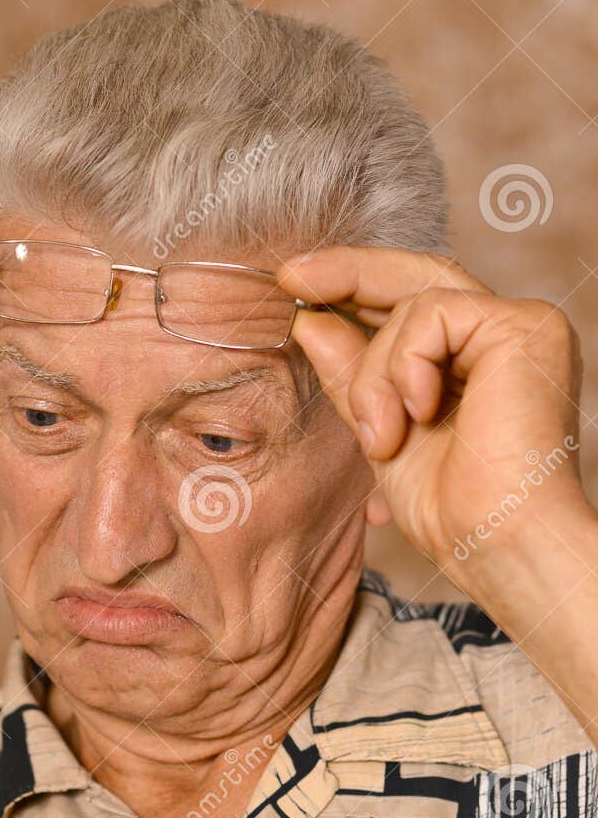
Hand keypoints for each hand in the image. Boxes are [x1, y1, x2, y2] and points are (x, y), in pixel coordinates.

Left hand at [276, 246, 589, 586]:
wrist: (496, 544)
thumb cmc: (453, 511)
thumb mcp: (380, 432)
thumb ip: (353, 375)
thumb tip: (311, 321)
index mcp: (481, 358)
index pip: (415, 299)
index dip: (355, 282)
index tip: (294, 281)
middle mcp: (508, 334)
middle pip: (419, 275)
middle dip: (347, 272)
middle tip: (291, 277)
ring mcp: (522, 327)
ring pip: (412, 305)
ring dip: (375, 374)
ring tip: (383, 437)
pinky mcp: (526, 328)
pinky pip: (433, 313)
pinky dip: (405, 366)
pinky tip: (416, 416)